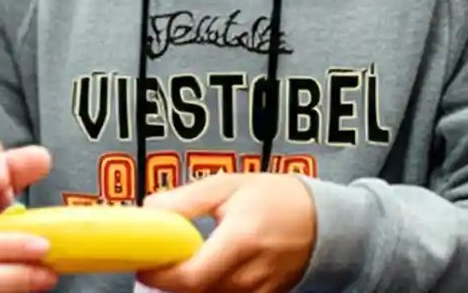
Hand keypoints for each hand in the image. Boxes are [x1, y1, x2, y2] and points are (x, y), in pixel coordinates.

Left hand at [138, 173, 315, 292]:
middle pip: (196, 292)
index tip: (145, 264)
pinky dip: (210, 289)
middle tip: (162, 259)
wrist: (323, 220)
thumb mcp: (227, 186)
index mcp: (241, 239)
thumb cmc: (274, 198)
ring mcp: (259, 291)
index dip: (161, 276)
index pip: (191, 276)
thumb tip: (150, 210)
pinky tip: (207, 271)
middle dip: (171, 280)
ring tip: (187, 261)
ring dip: (191, 285)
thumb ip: (185, 200)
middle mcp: (251, 273)